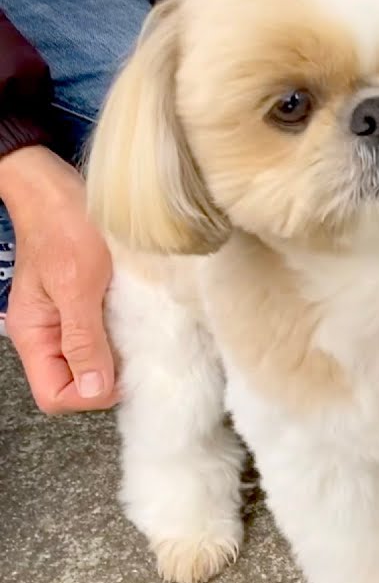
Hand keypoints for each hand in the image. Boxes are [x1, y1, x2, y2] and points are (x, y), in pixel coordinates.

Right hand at [0, 146, 118, 413]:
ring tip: (139, 331)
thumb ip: (83, 339)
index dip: (90, 393)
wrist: (60, 187)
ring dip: (120, 354)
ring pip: (97, 362)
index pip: (56, 396)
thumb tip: (95, 391)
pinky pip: (108, 336)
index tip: (120, 370)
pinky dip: (125, 334)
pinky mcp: (90, 306)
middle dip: (108, 376)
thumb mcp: (78, 285)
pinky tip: (140, 318)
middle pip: (78, 385)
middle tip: (136, 349)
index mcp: (35, 336)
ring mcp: (69, 321)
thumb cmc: (65, 227)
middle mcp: (49, 335)